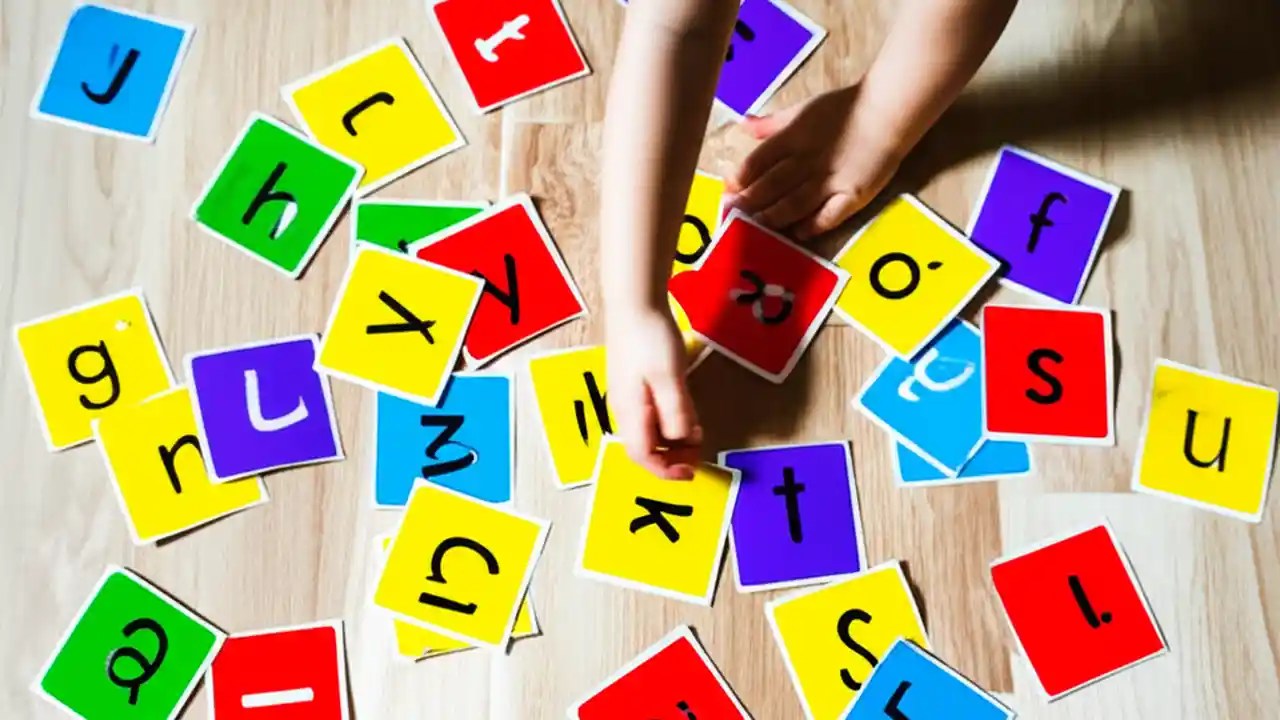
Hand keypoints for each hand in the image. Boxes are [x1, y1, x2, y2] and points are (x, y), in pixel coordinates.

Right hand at [606, 307, 701, 479]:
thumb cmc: (650, 338)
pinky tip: (684, 411)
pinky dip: (668, 422)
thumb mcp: (670, 377)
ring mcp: (627, 396)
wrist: (633, 302)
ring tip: (696, 432)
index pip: (643, 456)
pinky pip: (650, 415)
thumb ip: (677, 412)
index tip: (692, 470)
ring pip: (648, 431)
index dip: (666, 470)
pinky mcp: (633, 384)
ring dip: (672, 439)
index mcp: (631, 411)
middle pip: (644, 447)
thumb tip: (684, 441)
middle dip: (672, 457)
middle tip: (699, 450)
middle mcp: (624, 409)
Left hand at [725, 84, 904, 239]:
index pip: (759, 160)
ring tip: (755, 227)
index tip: (727, 189)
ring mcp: (831, 180)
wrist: (889, 111)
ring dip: (772, 217)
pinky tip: (796, 233)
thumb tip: (743, 124)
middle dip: (749, 201)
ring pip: (794, 203)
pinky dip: (811, 226)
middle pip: (772, 185)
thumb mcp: (803, 109)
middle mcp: (809, 160)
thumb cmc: (844, 108)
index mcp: (794, 137)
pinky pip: (829, 216)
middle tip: (730, 214)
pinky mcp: (853, 195)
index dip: (740, 177)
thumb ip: (772, 122)